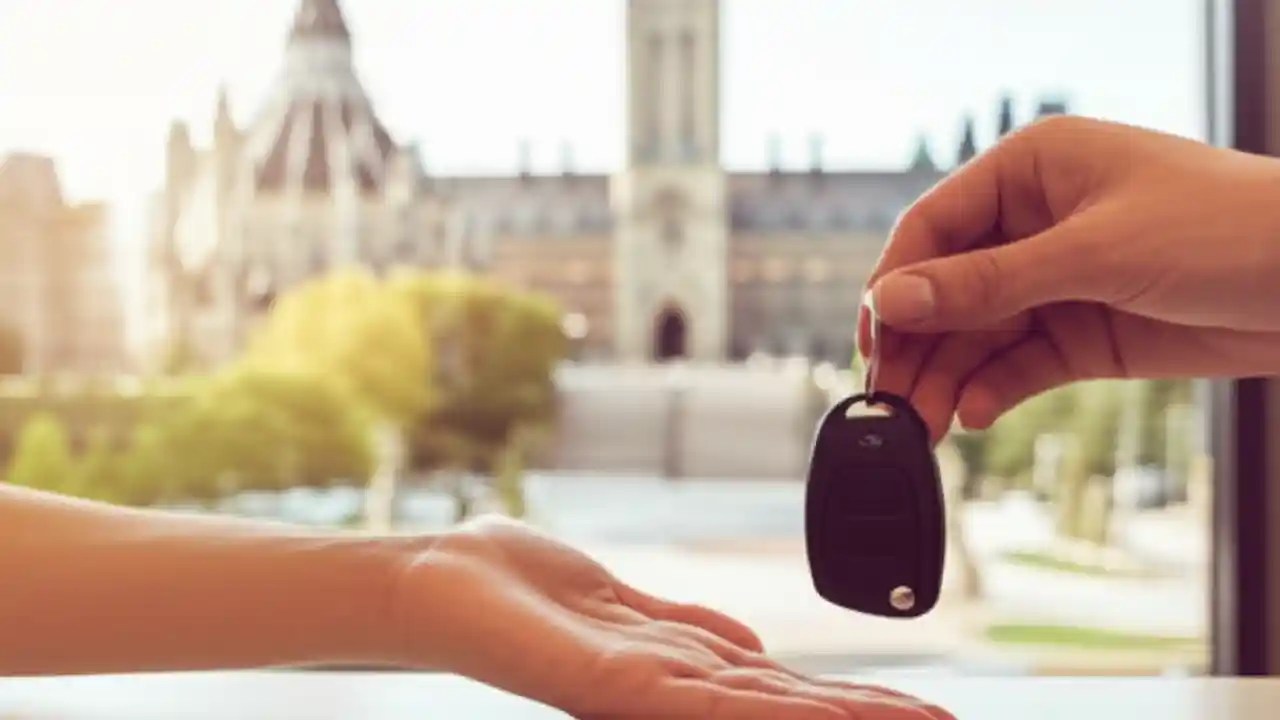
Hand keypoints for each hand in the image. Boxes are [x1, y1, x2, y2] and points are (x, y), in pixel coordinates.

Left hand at [389, 516, 952, 718]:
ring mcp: (645, 690)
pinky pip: (703, 700)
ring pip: (763, 710)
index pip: (785, 691)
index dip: (858, 704)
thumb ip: (691, 628)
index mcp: (681, 668)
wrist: (435, 588)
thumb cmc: (520, 593)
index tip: (927, 712)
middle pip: (789, 707)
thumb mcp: (628, 606)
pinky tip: (823, 717)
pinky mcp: (610, 684)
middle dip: (872, 719)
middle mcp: (673, 690)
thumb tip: (756, 646)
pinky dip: (770, 712)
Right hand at [860, 116, 1279, 439]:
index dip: (895, 286)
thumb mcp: (1094, 254)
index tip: (871, 343)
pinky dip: (993, 390)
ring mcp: (1059, 279)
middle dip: (917, 347)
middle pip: (948, 289)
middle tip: (889, 405)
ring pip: (978, 334)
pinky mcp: (1083, 332)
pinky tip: (972, 415)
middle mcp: (1036, 221)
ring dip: (946, 379)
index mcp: (1032, 170)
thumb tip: (889, 301)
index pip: (934, 227)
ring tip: (923, 428)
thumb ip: (986, 283)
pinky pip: (1017, 363)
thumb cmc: (1227, 230)